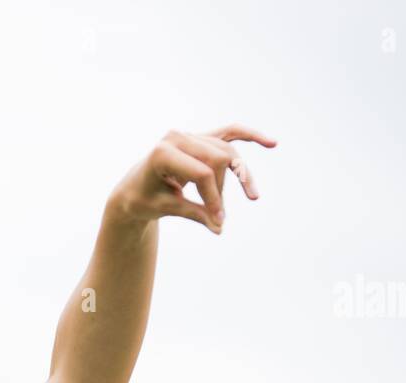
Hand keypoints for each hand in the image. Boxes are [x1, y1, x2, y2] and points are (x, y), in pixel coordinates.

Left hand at [107, 123, 277, 233]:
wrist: (134, 189)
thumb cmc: (144, 200)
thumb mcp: (166, 209)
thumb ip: (194, 214)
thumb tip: (220, 227)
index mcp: (162, 152)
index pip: (201, 173)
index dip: (213, 199)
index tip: (218, 221)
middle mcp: (177, 137)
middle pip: (218, 160)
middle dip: (221, 190)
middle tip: (219, 217)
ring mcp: (189, 135)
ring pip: (226, 153)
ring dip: (238, 176)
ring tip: (251, 195)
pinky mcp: (200, 139)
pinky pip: (230, 133)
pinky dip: (249, 136)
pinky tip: (271, 143)